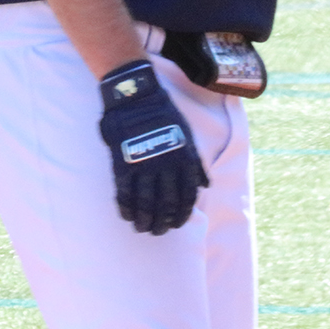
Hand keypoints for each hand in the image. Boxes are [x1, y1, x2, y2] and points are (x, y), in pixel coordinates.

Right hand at [97, 61, 208, 234]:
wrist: (137, 97)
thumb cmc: (164, 115)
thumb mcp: (187, 136)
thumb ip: (195, 164)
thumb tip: (205, 186)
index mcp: (184, 160)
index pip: (187, 196)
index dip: (182, 214)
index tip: (177, 224)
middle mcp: (166, 166)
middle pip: (167, 203)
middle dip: (163, 222)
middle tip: (158, 231)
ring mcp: (144, 165)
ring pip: (146, 202)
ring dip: (145, 220)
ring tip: (143, 228)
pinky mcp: (123, 164)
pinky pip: (125, 192)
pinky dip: (126, 208)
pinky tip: (127, 216)